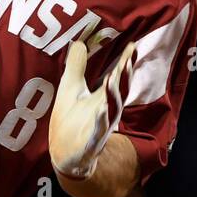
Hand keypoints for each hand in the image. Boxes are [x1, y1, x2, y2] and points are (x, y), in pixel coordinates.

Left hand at [48, 40, 136, 180]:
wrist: (64, 154)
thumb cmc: (70, 120)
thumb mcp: (71, 88)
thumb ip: (76, 66)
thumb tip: (79, 42)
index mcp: (104, 98)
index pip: (118, 78)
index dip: (126, 63)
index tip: (132, 46)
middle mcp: (107, 111)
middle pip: (120, 92)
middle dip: (125, 77)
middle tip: (128, 59)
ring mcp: (101, 127)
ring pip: (112, 110)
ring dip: (113, 95)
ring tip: (112, 78)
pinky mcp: (91, 142)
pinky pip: (99, 131)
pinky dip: (101, 120)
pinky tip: (101, 109)